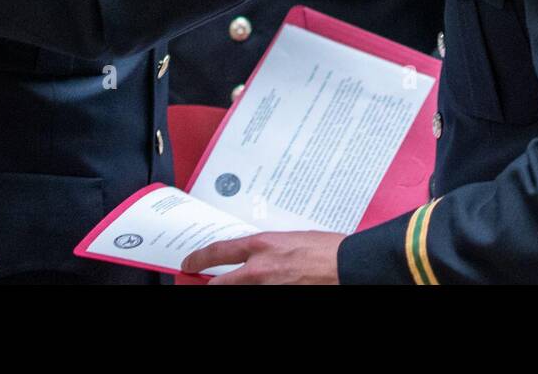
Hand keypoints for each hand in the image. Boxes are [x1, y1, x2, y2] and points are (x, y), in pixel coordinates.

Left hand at [180, 231, 342, 284]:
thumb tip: (253, 257)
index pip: (218, 252)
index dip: (199, 259)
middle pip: (218, 283)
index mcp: (263, 245)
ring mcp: (268, 288)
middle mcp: (259, 269)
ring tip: (230, 286)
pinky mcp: (278, 298)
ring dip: (230, 289)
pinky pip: (257, 297)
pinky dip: (253, 294)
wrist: (348, 265)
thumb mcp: (291, 239)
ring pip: (235, 292)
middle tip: (198, 284)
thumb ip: (268, 248)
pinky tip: (258, 290)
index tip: (189, 263)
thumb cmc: (327, 249)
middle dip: (205, 285)